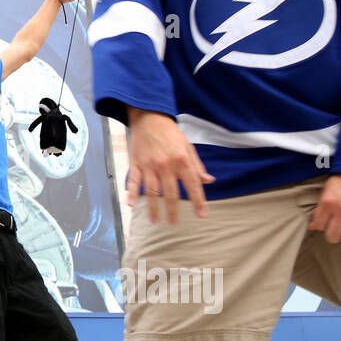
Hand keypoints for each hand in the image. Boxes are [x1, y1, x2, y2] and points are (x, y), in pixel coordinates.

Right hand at [125, 108, 213, 223]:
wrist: (149, 117)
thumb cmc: (170, 133)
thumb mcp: (188, 147)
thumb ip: (197, 166)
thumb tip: (209, 181)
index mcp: (182, 160)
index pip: (192, 185)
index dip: (198, 201)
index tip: (202, 215)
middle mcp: (166, 164)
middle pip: (170, 193)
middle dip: (173, 210)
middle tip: (174, 223)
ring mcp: (149, 165)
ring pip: (152, 191)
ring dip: (153, 208)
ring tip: (156, 221)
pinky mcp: (136, 163)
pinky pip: (133, 181)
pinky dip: (131, 193)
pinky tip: (131, 205)